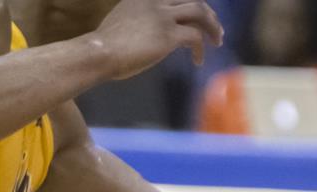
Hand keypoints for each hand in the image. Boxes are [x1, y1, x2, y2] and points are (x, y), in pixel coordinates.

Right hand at [91, 0, 222, 76]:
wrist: (99, 53)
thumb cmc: (106, 47)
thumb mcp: (124, 24)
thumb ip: (142, 22)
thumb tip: (157, 36)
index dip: (192, 4)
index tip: (200, 15)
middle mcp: (155, 1)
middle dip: (208, 14)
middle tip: (216, 30)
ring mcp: (162, 16)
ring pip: (199, 12)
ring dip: (212, 27)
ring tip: (217, 42)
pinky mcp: (168, 35)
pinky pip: (195, 38)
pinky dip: (200, 49)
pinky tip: (197, 61)